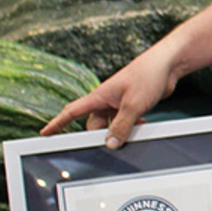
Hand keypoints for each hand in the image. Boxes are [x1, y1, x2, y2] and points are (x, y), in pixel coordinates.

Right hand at [40, 47, 182, 147]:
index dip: (57, 123)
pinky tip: (141, 126)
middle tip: (109, 145)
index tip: (44, 133)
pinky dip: (129, 127)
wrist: (167, 65)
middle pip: (93, 126)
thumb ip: (121, 126)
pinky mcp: (130, 106)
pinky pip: (123, 122)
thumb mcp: (133, 105)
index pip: (71, 112)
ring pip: (110, 126)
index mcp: (98, 97)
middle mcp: (105, 100)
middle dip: (101, 135)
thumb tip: (110, 144)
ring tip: (133, 130)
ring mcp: (117, 103)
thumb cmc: (148, 75)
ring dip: (119, 132)